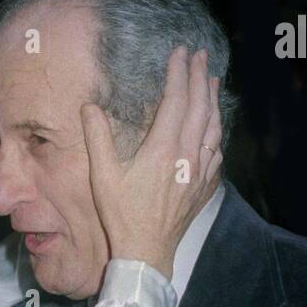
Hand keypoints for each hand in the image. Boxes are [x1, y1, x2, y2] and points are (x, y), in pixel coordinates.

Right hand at [82, 46, 222, 281]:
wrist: (146, 253)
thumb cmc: (122, 217)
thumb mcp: (103, 177)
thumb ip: (97, 138)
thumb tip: (89, 107)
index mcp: (163, 149)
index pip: (176, 99)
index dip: (179, 73)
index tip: (179, 52)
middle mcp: (187, 156)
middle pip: (200, 107)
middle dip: (200, 78)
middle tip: (200, 57)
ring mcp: (199, 173)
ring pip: (213, 127)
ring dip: (213, 101)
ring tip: (212, 81)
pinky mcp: (203, 188)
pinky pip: (216, 152)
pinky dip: (216, 133)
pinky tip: (214, 128)